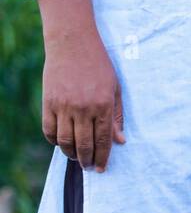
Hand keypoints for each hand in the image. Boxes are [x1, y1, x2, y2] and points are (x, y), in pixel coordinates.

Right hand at [42, 26, 125, 171]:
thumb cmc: (98, 64)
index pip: (103, 140)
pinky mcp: (49, 103)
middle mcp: (83, 108)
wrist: (73, 43)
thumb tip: (120, 141)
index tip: (101, 169)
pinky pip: (49, 131)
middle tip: (89, 167)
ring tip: (76, 157)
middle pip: (84, 145)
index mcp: (103, 104)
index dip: (103, 157)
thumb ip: (116, 115)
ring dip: (71, 154)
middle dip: (87, 160)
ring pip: (65, 142)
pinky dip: (54, 141)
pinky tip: (61, 143)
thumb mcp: (114, 87)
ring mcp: (64, 106)